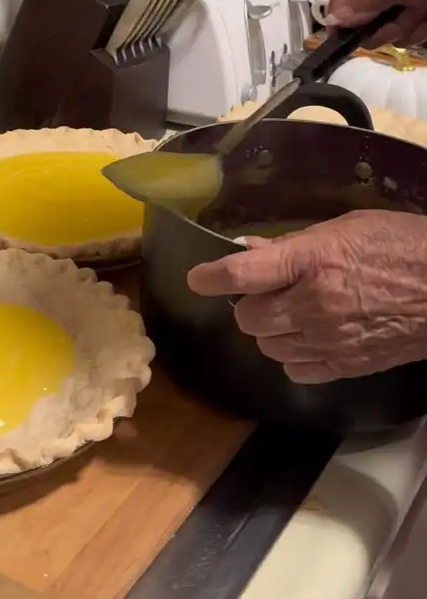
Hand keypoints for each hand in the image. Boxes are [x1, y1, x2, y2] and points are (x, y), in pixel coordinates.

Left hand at [187, 210, 426, 382]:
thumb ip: (292, 244)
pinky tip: (308, 338)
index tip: (198, 278)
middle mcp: (314, 305)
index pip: (245, 273)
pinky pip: (297, 370)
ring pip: (269, 346)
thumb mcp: (345, 228)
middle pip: (249, 318)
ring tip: (291, 312)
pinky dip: (293, 355)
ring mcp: (330, 340)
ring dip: (270, 329)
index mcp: (313, 261)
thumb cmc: (400, 245)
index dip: (212, 276)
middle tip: (265, 291)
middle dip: (249, 304)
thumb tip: (249, 249)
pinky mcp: (347, 366)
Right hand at [327, 0, 426, 46]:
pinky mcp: (412, 19)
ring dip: (403, 29)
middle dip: (381, 24)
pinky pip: (402, 37)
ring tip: (421, 15)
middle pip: (359, 17)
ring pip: (381, 32)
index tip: (345, 35)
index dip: (343, 15)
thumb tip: (333, 20)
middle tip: (404, 16)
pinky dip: (417, 31)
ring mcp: (397, 2)